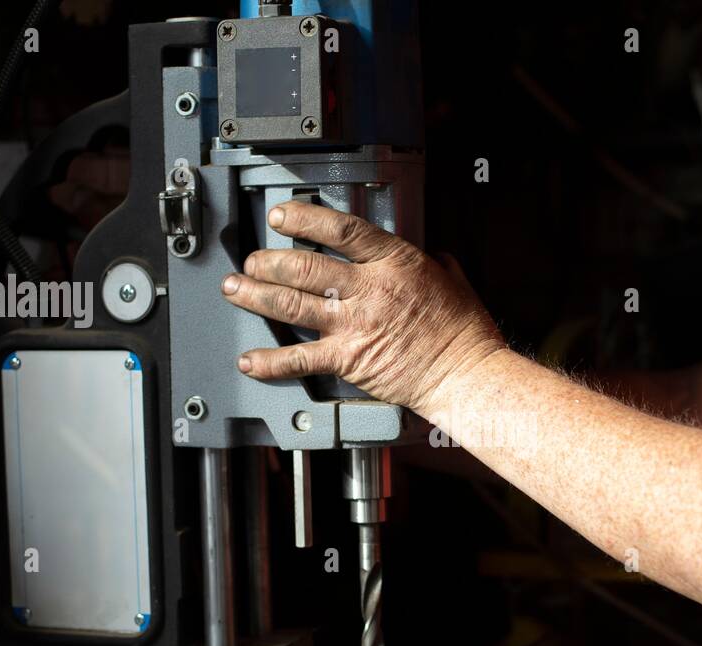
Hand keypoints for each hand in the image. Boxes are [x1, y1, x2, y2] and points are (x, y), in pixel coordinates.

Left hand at [220, 202, 506, 416]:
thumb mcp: (454, 279)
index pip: (339, 229)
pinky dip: (270, 361)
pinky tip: (249, 360)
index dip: (303, 218)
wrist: (464, 374)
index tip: (281, 215)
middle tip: (252, 261)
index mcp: (394, 262)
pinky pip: (299, 359)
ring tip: (236, 290)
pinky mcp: (348, 359)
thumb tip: (434, 256)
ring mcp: (355, 324)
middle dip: (269, 261)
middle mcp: (369, 288)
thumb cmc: (464, 333)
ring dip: (257, 296)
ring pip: (293, 304)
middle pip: (304, 265)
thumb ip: (435, 264)